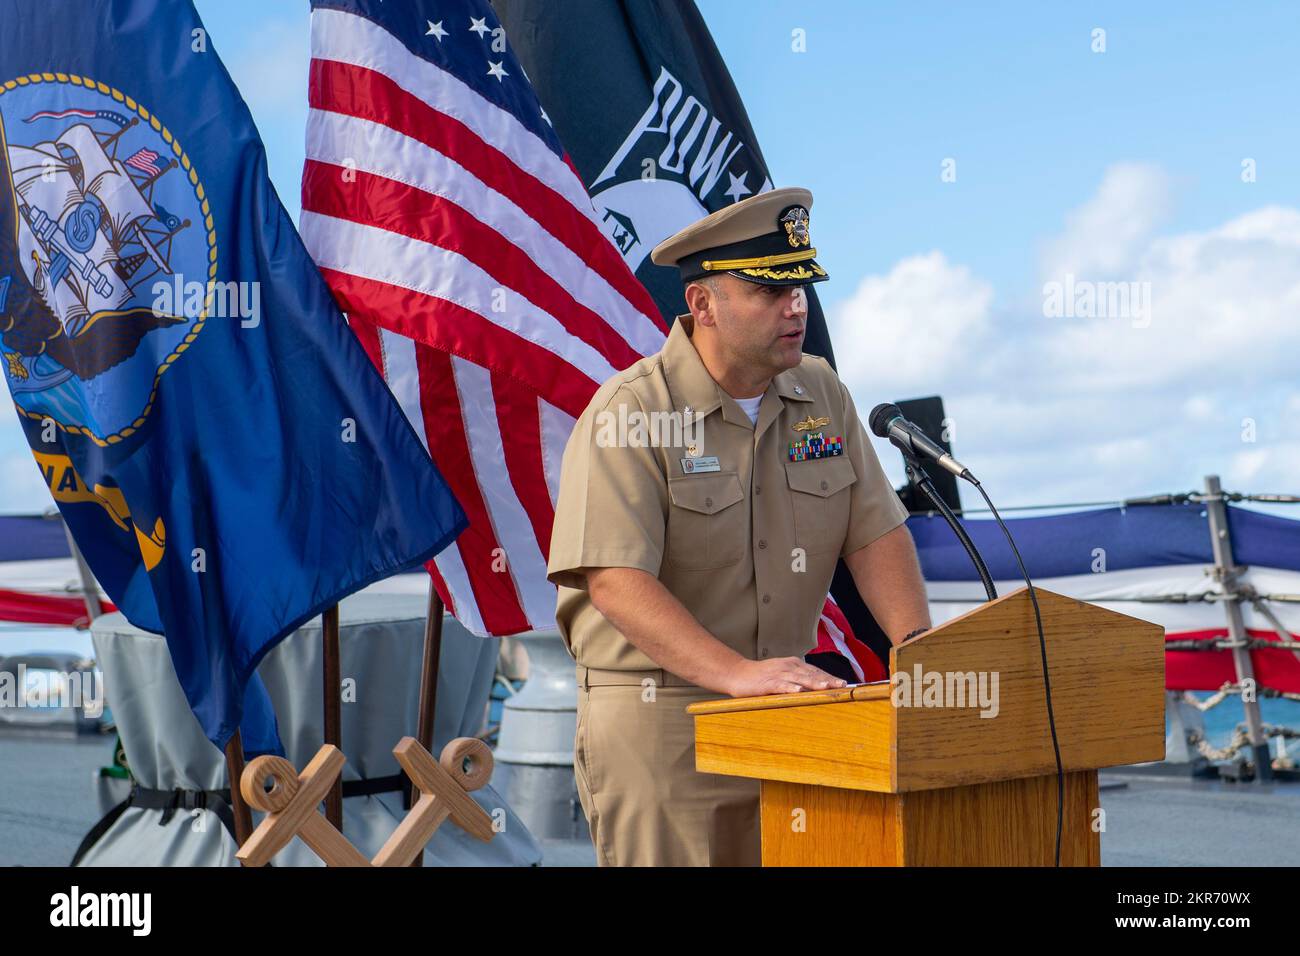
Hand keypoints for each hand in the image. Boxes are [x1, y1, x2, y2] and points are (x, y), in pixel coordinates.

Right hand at [724, 657, 847, 697]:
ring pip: (798, 679)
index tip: (845, 685)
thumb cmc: (762, 677)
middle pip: (811, 674)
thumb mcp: (783, 675)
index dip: (830, 678)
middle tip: (842, 687)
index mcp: (794, 665)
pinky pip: (780, 685)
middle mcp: (788, 667)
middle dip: (827, 680)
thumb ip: (799, 680)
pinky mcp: (766, 683)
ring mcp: (777, 674)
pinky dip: (789, 688)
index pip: (816, 672)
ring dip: (813, 683)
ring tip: (825, 688)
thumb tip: (818, 690)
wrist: (736, 673)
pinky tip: (797, 691)